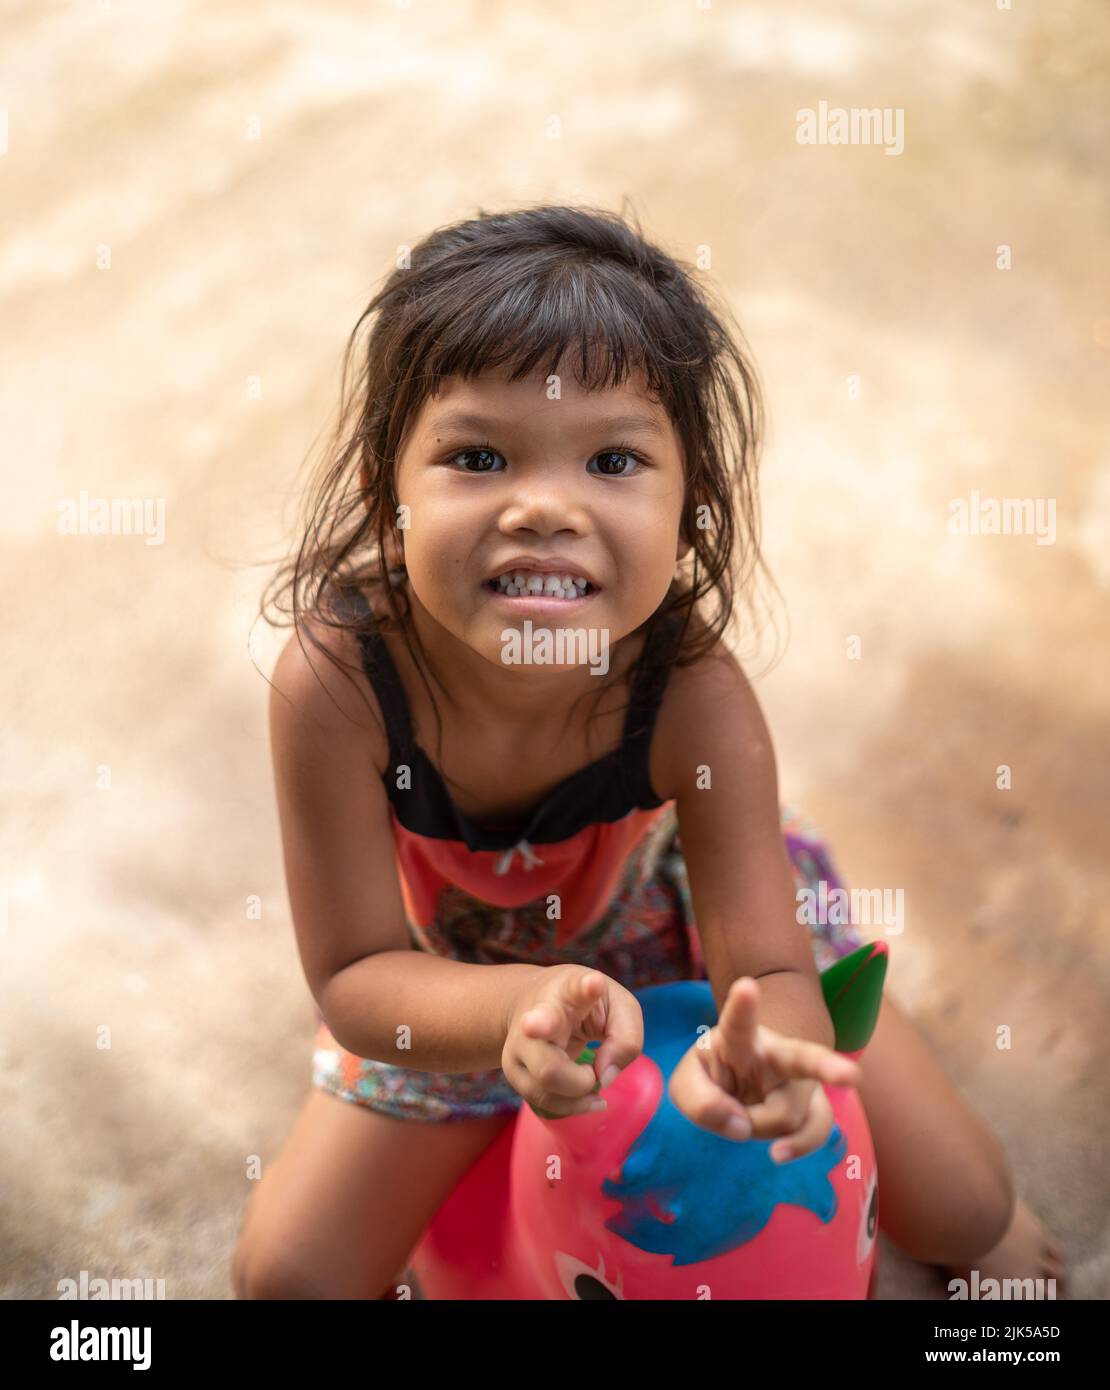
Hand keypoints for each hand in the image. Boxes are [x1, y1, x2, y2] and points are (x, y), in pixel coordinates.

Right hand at [502, 965, 642, 1117]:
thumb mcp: (617, 1007)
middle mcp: (535, 1015)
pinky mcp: (514, 1071)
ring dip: (580, 1093)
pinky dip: (573, 1105)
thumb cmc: (585, 1005)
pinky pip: (544, 1102)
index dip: (586, 987)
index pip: (575, 988)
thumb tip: (605, 1077)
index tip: (595, 982)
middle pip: (548, 1058)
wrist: (533, 1006)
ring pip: (546, 1086)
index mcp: (569, 990)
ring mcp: (519, 1046)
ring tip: (594, 1078)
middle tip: (593, 1075)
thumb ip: (626, 1037)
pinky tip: (588, 1095)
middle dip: (573, 1077)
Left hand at [667, 976, 861, 1160]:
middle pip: (804, 1058)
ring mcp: (801, 1082)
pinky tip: (778, 1153)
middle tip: (851, 1077)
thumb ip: (699, 1102)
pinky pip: (814, 1130)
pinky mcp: (814, 1107)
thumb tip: (739, 1127)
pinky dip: (796, 1146)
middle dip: (828, 1067)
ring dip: (756, 1127)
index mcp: (740, 1039)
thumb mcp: (688, 1082)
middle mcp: (777, 1055)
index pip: (739, 1023)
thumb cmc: (714, 1075)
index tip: (746, 986)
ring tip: (740, 1119)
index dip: (743, 1006)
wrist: (743, 1082)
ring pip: (788, 1115)